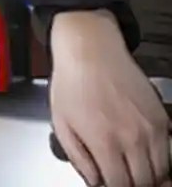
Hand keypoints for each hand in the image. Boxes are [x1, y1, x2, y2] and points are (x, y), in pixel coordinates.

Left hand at [50, 10, 170, 186]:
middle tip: (123, 179)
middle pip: (145, 181)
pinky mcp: (161, 117)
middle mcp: (133, 137)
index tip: (110, 185)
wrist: (90, 50)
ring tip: (136, 173)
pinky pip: (169, 149)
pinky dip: (160, 158)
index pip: (120, 185)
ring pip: (163, 169)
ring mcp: (151, 127)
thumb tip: (93, 180)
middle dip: (134, 185)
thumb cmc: (73, 82)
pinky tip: (145, 155)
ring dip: (151, 176)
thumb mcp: (62, 123)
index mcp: (104, 141)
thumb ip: (78, 158)